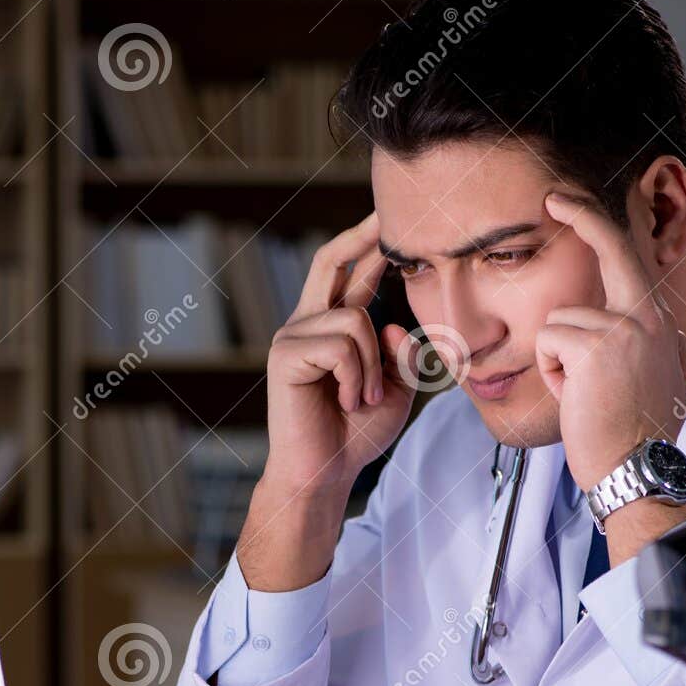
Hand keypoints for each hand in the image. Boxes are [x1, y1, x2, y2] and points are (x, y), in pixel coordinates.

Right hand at [261, 212, 417, 496]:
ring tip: (361, 398)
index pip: (349, 270)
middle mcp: (307, 322)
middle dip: (361, 234)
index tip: (388, 215)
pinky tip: (344, 401)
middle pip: (330, 259)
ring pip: (355, 320)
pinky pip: (341, 347)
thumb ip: (400, 351)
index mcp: (331, 325)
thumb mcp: (396, 386)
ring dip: (372, 366)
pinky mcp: (285, 354)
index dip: (369, 241)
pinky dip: (356, 378)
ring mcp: (292, 335)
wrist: (325, 472)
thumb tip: (387, 322)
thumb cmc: (356, 432)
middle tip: (385, 213)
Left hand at [536, 192, 685, 491]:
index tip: (570, 204)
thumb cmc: (638, 439)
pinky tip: (573, 397)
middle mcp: (650, 319)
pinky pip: (548, 342)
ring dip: (556, 361)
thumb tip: (654, 333)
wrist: (638, 471)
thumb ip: (653, 348)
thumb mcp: (661, 382)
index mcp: (661, 326)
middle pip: (612, 248)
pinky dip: (550, 373)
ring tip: (581, 395)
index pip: (631, 262)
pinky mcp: (597, 345)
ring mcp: (627, 328)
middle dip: (583, 213)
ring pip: (559, 320)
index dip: (600, 228)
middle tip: (555, 196)